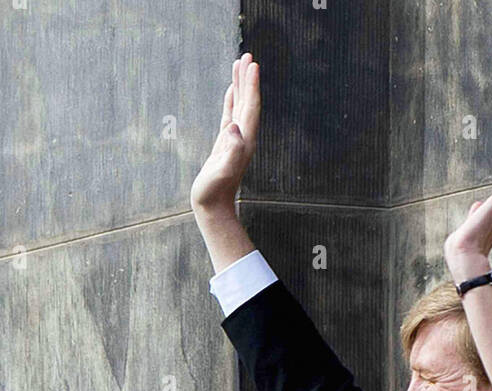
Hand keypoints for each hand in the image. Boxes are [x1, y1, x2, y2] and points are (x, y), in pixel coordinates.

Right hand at [191, 53, 259, 214]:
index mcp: (244, 141)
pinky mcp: (225, 143)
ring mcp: (234, 140)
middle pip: (248, 102)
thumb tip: (234, 128)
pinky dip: (232, 100)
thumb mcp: (221, 171)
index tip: (252, 64)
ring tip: (239, 65)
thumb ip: (230, 152)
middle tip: (248, 55)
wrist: (213, 208)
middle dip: (248, 79)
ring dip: (240, 86)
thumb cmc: (214, 191)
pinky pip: (230, 116)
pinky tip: (231, 91)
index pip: (250, 107)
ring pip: (240, 106)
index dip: (251, 86)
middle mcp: (243, 138)